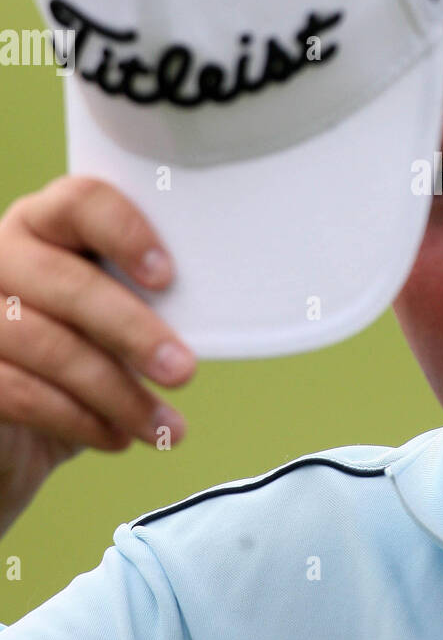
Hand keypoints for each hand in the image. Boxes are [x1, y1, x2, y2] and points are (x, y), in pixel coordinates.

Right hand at [0, 175, 196, 537]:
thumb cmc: (85, 359)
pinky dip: (79, 420)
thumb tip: (223, 307)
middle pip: (67, 282)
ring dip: (118, 392)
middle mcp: (0, 256)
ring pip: (47, 344)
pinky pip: (20, 391)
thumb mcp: (119, 322)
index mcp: (46, 224)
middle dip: (134, 331)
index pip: (80, 201)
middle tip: (185, 373)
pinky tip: (119, 438)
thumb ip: (149, 298)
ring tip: (165, 427)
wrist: (17, 438)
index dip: (125, 233)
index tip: (168, 277)